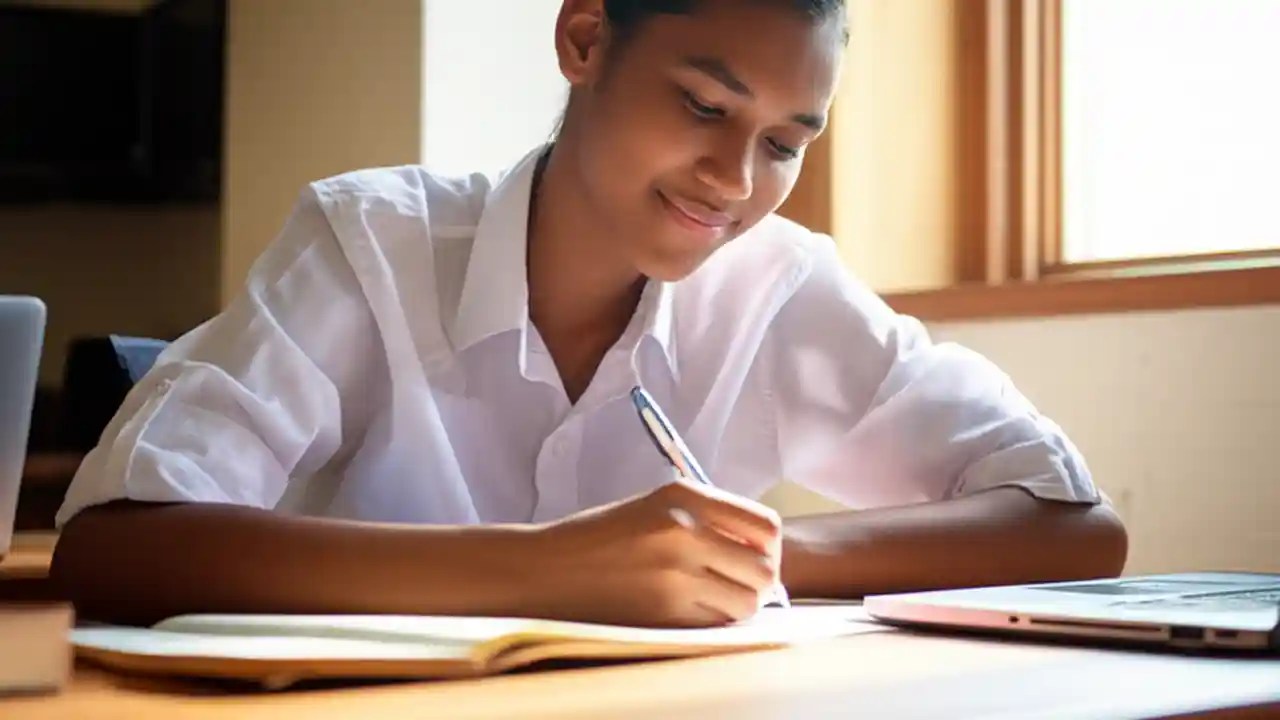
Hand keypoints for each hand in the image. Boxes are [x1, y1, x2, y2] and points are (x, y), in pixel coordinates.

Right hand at [532, 476, 782, 627]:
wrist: (546, 570)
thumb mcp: (654, 505)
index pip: (764, 525)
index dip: (767, 546)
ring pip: (746, 604)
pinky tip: (690, 609)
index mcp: (684, 497)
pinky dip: (714, 621)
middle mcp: (685, 533)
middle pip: (763, 570)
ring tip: (714, 599)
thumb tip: (759, 548)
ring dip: (739, 605)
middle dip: (759, 580)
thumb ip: (707, 517)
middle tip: (740, 583)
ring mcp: (675, 577)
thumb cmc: (599, 537)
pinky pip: (715, 625)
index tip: (755, 554)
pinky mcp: (663, 615)